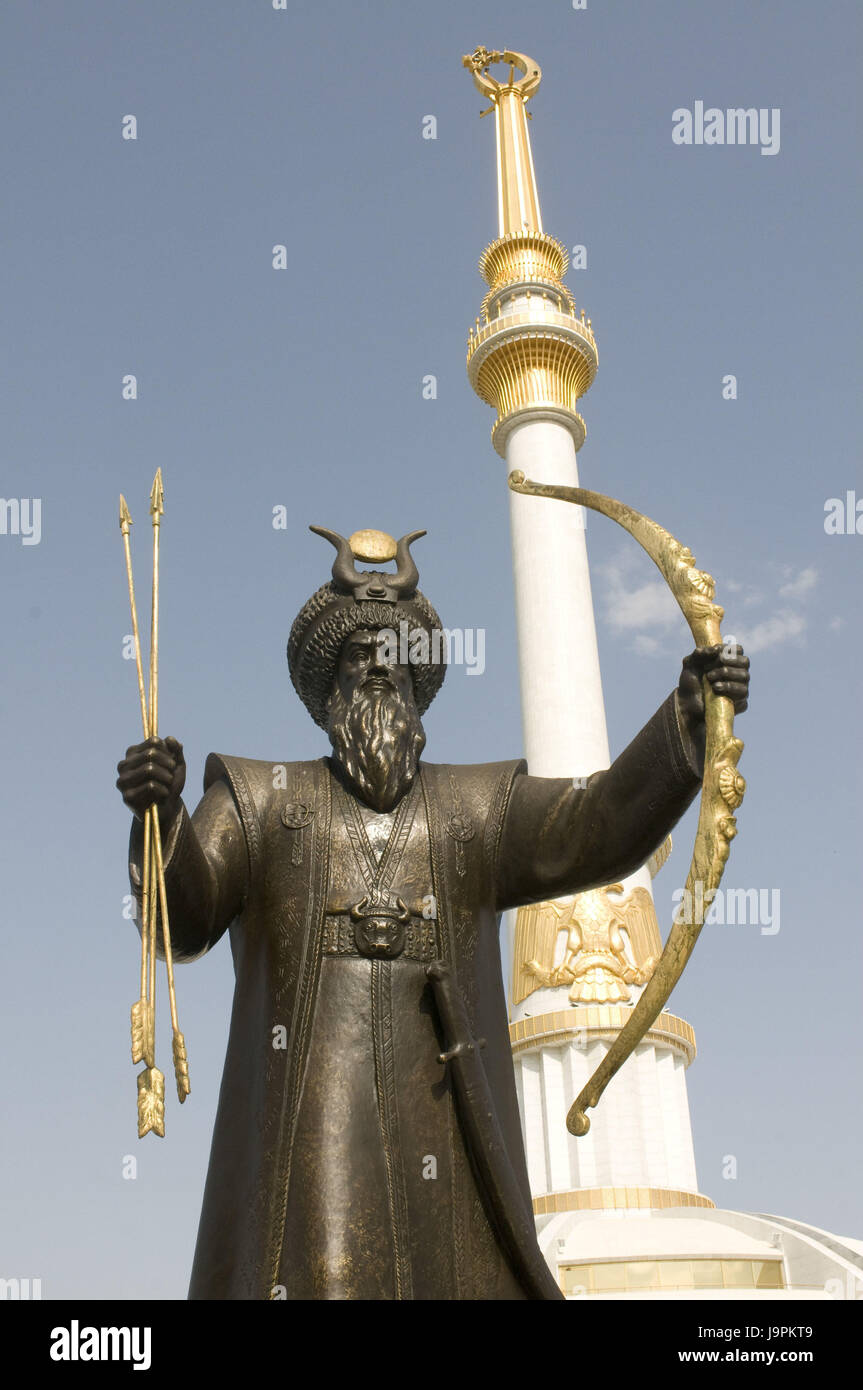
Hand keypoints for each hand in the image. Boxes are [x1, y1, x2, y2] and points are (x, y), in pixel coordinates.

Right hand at [116, 736, 185, 824]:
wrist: (167, 808)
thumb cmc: (169, 783)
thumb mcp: (177, 765)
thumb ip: (176, 750)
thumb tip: (169, 739)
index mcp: (132, 753)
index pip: (153, 742)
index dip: (168, 751)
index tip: (173, 762)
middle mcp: (123, 765)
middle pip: (151, 754)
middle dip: (168, 764)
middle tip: (172, 773)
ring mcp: (123, 781)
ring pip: (149, 769)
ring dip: (166, 777)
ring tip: (169, 783)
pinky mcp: (127, 796)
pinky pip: (150, 786)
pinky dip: (163, 789)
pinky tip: (163, 794)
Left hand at [677, 645, 749, 766]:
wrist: (686, 703)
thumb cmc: (690, 682)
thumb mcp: (690, 664)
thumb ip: (699, 653)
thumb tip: (714, 649)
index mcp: (729, 662)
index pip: (738, 650)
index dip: (729, 649)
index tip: (715, 651)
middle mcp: (738, 674)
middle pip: (745, 662)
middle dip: (728, 661)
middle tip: (710, 667)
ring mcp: (740, 688)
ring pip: (745, 676)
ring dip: (726, 674)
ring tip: (709, 679)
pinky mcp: (740, 703)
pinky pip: (742, 694)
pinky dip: (728, 689)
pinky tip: (715, 689)